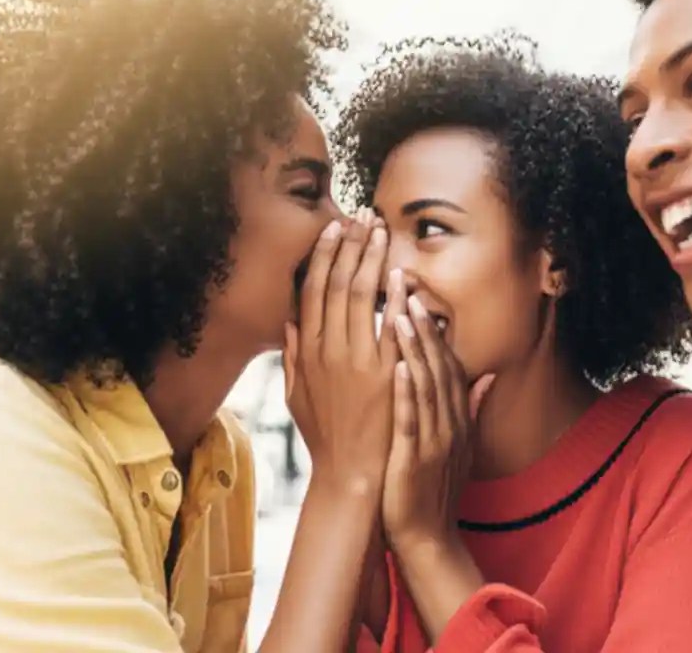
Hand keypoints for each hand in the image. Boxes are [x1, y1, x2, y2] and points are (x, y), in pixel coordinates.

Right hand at [283, 209, 404, 488]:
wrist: (352, 474)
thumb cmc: (327, 437)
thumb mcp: (297, 396)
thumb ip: (292, 357)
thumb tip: (289, 324)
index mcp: (306, 352)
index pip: (311, 290)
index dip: (323, 256)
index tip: (334, 229)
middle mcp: (326, 351)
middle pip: (335, 283)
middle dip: (349, 246)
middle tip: (362, 217)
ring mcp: (355, 361)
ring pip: (361, 296)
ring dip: (371, 259)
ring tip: (381, 231)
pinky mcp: (383, 373)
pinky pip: (389, 325)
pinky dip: (394, 297)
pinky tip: (401, 274)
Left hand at [382, 294, 494, 551]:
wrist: (426, 538)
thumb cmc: (434, 490)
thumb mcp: (458, 445)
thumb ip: (470, 408)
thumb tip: (486, 375)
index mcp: (456, 417)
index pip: (448, 363)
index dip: (435, 328)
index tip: (418, 295)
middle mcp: (450, 423)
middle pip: (439, 363)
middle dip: (423, 323)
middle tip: (407, 284)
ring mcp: (435, 439)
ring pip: (426, 383)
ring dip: (414, 346)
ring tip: (401, 310)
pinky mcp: (415, 458)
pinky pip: (412, 418)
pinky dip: (406, 390)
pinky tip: (397, 364)